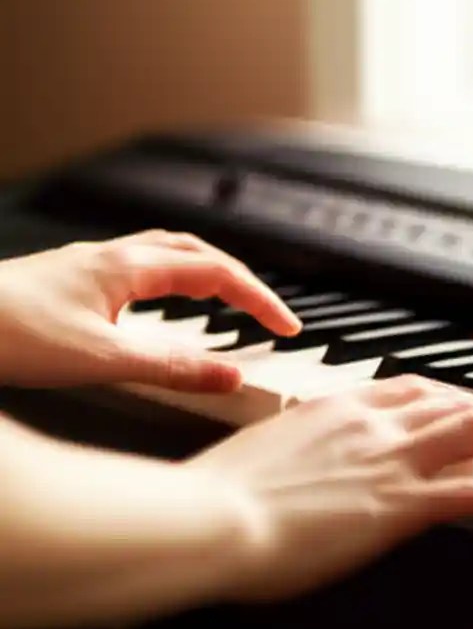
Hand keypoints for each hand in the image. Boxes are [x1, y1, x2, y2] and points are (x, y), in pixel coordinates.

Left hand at [0, 230, 299, 391]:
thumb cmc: (6, 334)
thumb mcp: (103, 362)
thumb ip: (173, 369)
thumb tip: (231, 376)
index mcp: (129, 267)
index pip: (218, 272)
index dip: (260, 299)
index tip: (289, 326)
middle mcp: (111, 258)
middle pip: (196, 251)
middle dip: (241, 279)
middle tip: (267, 312)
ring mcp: (87, 266)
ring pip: (165, 254)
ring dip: (205, 272)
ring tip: (227, 300)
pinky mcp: (68, 282)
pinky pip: (137, 269)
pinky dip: (169, 282)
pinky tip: (157, 309)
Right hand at [186, 375, 472, 601]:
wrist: (203, 519)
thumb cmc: (216, 499)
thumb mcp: (266, 456)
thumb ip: (302, 451)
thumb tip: (308, 464)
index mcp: (338, 404)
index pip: (417, 387)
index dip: (458, 398)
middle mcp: (373, 421)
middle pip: (460, 401)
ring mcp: (391, 458)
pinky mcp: (401, 503)